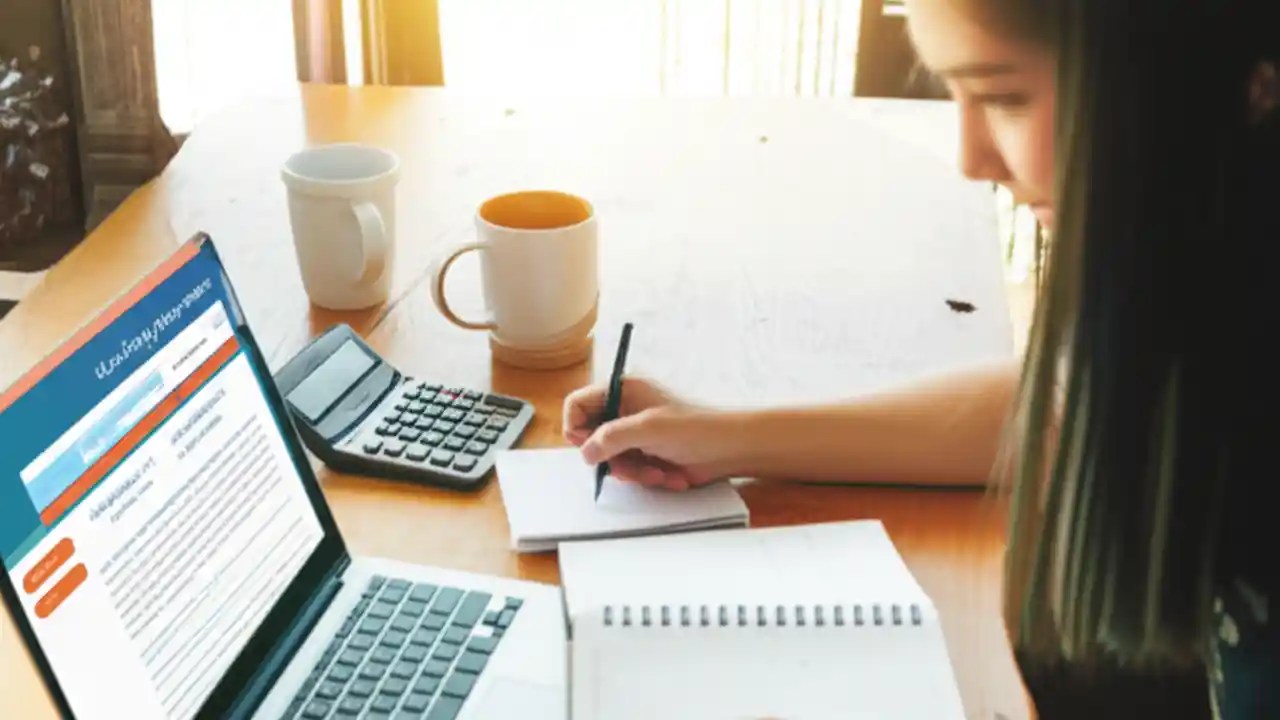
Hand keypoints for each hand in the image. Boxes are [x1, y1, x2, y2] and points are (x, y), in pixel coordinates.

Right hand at [562, 377, 734, 490]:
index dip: (576, 428)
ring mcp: (635, 433)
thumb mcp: (648, 429)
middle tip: (630, 466)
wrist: (730, 449)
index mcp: (622, 390)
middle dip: (613, 458)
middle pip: (592, 438)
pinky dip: (646, 476)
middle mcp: (625, 410)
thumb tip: (585, 453)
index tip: (590, 448)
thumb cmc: (696, 428)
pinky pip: (630, 470)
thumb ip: (611, 438)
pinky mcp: (646, 454)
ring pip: (611, 460)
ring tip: (658, 472)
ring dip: (634, 471)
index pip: (577, 404)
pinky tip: (668, 474)